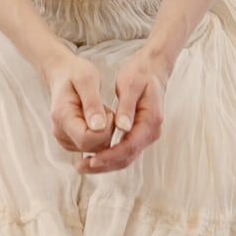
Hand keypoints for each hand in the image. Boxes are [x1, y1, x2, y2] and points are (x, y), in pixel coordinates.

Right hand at [44, 50, 115, 156]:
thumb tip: (99, 126)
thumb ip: (93, 104)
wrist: (62, 73)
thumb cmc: (75, 73)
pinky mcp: (71, 141)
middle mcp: (60, 132)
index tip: (107, 111)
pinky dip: (100, 134)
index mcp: (62, 117)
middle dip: (106, 130)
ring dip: (104, 132)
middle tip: (104, 109)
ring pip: (94, 148)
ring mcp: (64, 138)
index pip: (86, 139)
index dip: (104, 130)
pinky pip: (92, 146)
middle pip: (91, 146)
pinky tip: (96, 119)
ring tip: (99, 111)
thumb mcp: (87, 80)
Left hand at [78, 51, 169, 174]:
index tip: (92, 160)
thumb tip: (122, 128)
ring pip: (126, 157)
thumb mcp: (130, 84)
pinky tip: (93, 156)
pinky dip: (110, 156)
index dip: (110, 155)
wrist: (153, 68)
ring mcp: (147, 134)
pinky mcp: (140, 134)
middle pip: (128, 156)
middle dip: (105, 164)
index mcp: (151, 120)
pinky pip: (125, 150)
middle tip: (82, 167)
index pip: (130, 146)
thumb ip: (126, 107)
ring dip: (106, 164)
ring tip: (84, 166)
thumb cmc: (140, 73)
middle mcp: (152, 132)